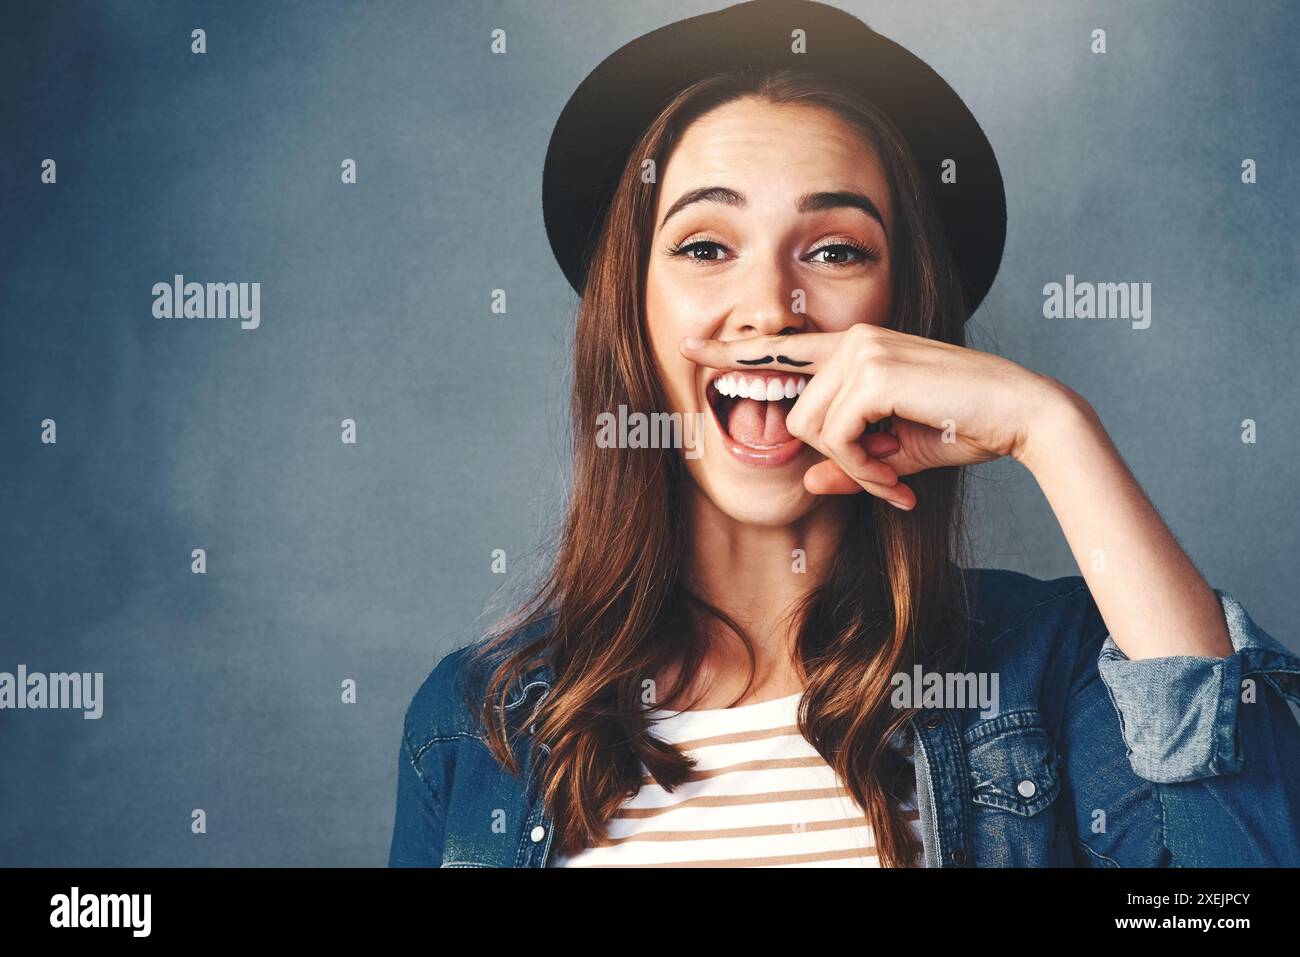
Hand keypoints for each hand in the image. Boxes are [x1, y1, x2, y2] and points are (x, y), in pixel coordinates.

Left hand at [680, 323, 1071, 507]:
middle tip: (884, 481)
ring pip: (812, 429)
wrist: (1022, 416)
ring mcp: (861, 350)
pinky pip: (836, 437)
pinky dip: (864, 468)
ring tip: (894, 476)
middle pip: (796, 415)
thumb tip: (808, 482)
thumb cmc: (966, 427)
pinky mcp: (872, 371)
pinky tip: (896, 475)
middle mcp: (853, 339)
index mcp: (856, 347)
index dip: (731, 352)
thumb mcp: (896, 453)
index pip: (782, 349)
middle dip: (837, 461)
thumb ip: (851, 463)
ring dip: (853, 467)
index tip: (687, 346)